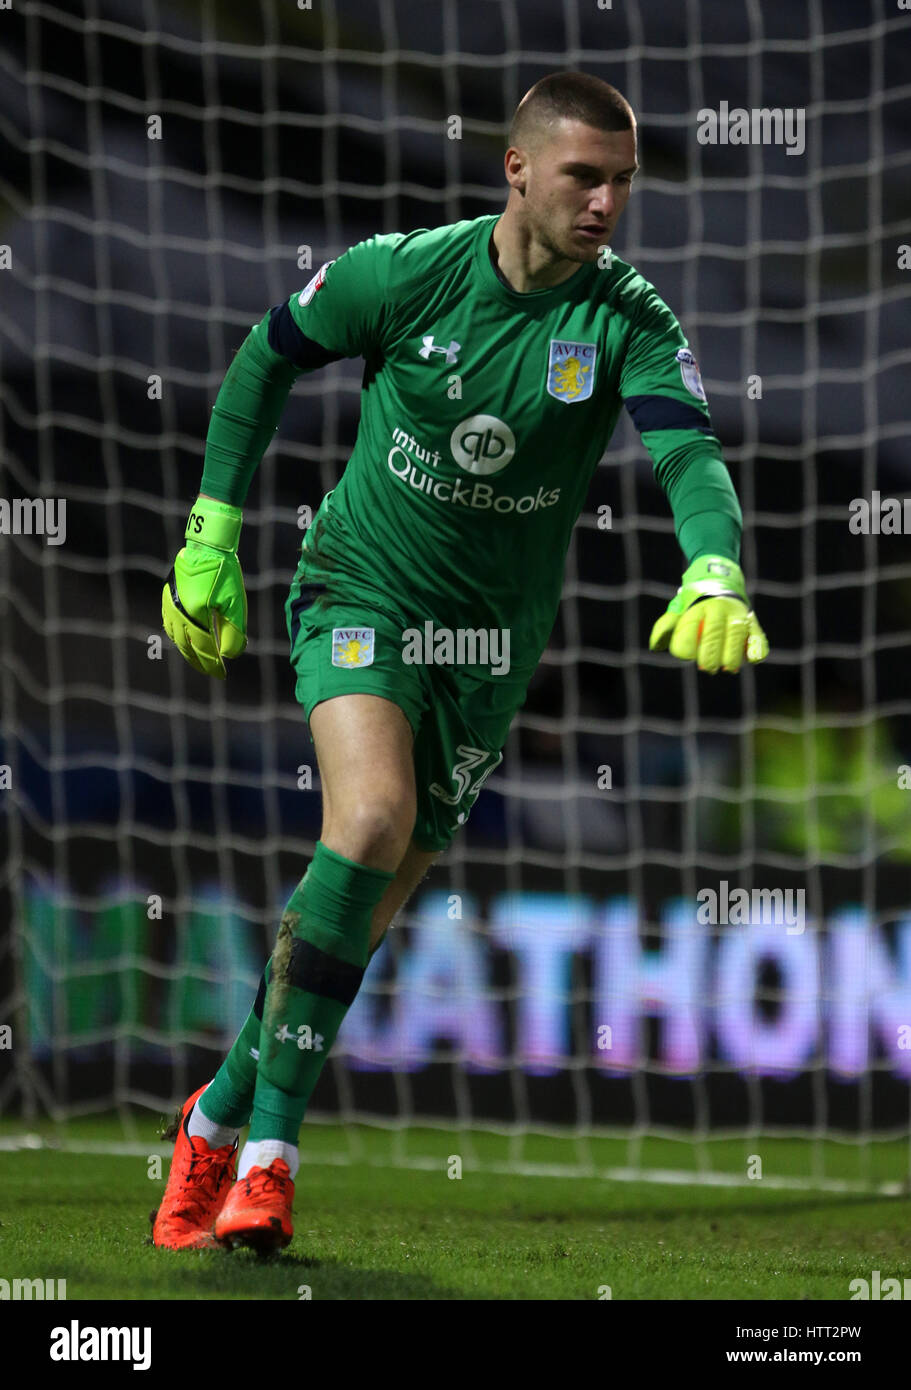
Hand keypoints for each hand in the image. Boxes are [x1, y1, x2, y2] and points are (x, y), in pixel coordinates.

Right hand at [161, 496, 246, 678]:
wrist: (207, 547)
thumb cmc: (225, 574)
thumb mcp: (235, 603)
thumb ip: (233, 631)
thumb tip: (229, 655)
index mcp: (195, 615)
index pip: (204, 648)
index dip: (213, 664)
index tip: (221, 674)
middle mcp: (179, 612)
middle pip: (187, 646)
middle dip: (200, 661)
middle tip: (210, 672)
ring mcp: (170, 604)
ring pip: (175, 636)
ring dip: (187, 650)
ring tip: (198, 659)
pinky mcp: (168, 596)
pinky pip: (169, 623)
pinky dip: (177, 635)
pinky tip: (185, 639)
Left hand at [648, 555, 767, 673]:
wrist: (722, 578)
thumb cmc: (695, 602)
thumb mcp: (678, 608)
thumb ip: (666, 625)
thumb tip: (655, 646)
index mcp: (697, 606)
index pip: (689, 628)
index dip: (686, 645)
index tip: (686, 655)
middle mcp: (718, 607)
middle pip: (714, 633)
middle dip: (710, 655)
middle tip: (707, 668)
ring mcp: (737, 613)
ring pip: (737, 635)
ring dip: (733, 655)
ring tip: (727, 668)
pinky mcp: (753, 620)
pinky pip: (757, 635)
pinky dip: (756, 649)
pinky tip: (750, 659)